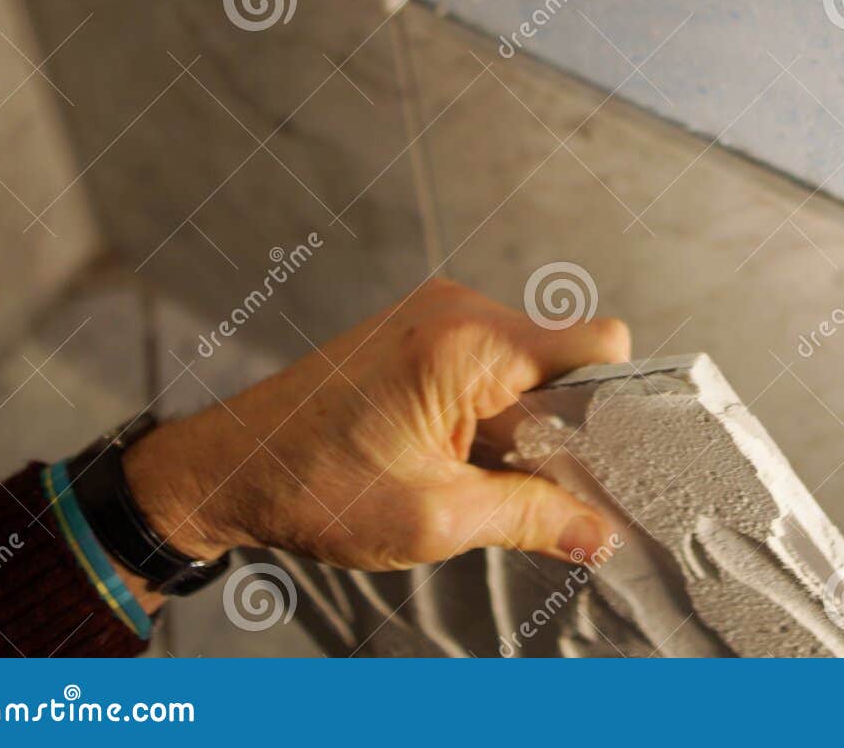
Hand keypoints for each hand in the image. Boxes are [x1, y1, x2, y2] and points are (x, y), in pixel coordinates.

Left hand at [119, 279, 629, 602]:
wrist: (228, 466)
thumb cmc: (313, 485)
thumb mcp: (436, 520)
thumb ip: (531, 517)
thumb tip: (598, 532)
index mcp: (470, 343)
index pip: (596, 342)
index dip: (614, 401)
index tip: (603, 457)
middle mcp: (458, 310)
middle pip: (564, 354)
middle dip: (561, 422)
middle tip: (529, 483)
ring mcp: (436, 312)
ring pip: (528, 361)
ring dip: (521, 419)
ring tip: (476, 470)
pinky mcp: (419, 327)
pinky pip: (489, 360)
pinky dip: (489, 407)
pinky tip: (455, 451)